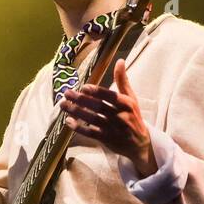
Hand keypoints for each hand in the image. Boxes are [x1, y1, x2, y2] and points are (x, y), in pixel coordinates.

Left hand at [59, 58, 156, 176]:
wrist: (140, 143)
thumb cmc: (133, 116)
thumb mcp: (131, 98)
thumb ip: (123, 81)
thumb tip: (120, 61)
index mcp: (126, 104)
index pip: (110, 96)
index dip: (97, 92)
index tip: (83, 87)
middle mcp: (119, 116)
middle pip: (98, 106)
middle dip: (81, 99)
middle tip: (66, 93)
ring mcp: (112, 129)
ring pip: (92, 119)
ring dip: (76, 111)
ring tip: (63, 104)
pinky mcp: (106, 139)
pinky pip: (90, 133)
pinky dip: (78, 127)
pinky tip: (68, 121)